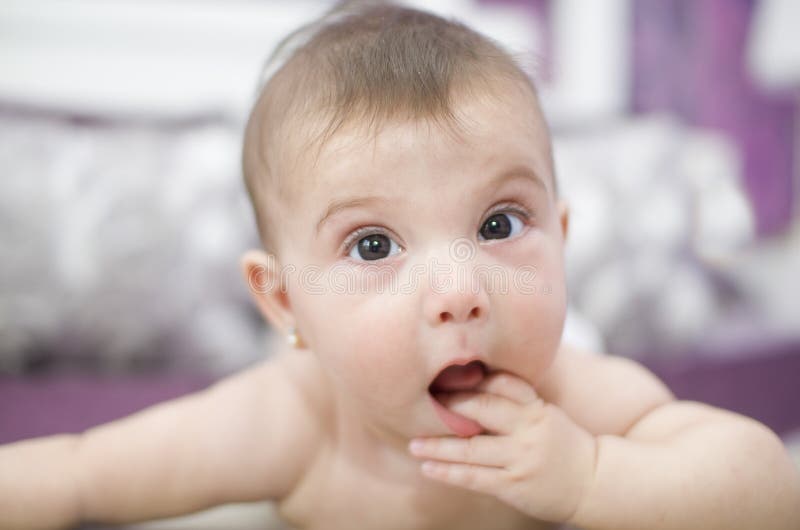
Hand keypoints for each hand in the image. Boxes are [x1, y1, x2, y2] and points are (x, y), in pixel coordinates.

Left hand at [409, 371, 596, 523]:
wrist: (593, 483)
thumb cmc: (560, 443)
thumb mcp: (545, 413)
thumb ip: (515, 400)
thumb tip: (474, 379)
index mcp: (537, 407)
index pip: (504, 383)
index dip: (474, 378)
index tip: (444, 373)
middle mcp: (529, 429)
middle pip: (484, 409)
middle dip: (451, 405)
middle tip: (422, 401)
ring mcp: (521, 458)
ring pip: (472, 448)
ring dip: (438, 446)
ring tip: (414, 443)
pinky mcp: (514, 485)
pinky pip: (475, 477)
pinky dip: (448, 472)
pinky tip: (428, 467)